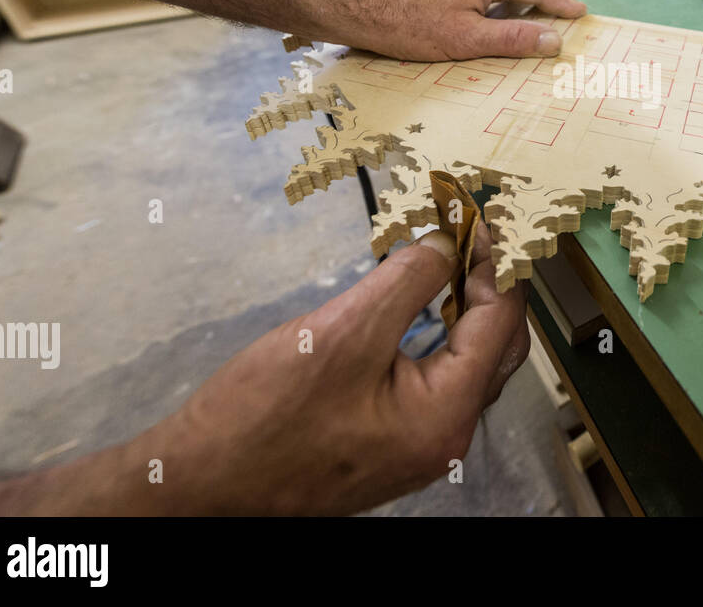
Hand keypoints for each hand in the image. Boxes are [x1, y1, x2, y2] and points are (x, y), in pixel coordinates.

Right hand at [140, 224, 529, 514]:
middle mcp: (446, 438)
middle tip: (473, 235)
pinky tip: (425, 308)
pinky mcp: (395, 443)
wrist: (204, 483)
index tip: (479, 220)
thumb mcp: (343, 330)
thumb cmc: (266, 414)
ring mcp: (422, 445)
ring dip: (468, 310)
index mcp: (445, 416)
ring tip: (452, 260)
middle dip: (490, 286)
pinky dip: (442, 339)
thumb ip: (408, 281)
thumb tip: (446, 245)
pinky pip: (439, 383)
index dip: (494, 265)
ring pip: (470, 366)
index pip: (499, 324)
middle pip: (497, 348)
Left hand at [356, 0, 585, 60]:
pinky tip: (492, 18)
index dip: (560, 3)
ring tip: (532, 20)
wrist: (360, 6)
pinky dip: (499, 2)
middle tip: (562, 16)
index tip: (580, 13)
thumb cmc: (411, 24)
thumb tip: (553, 39)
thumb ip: (513, 40)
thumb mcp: (468, 39)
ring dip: (521, 0)